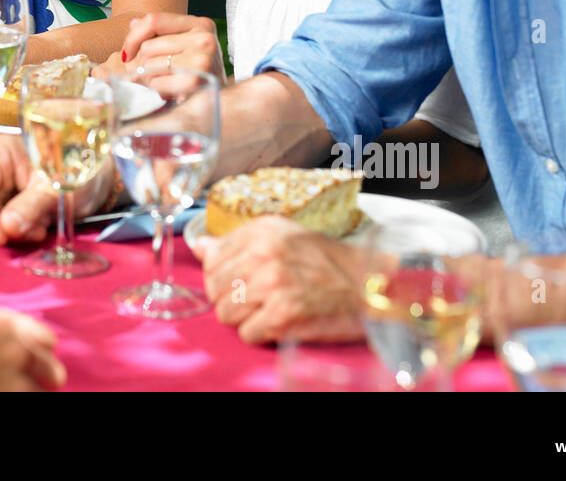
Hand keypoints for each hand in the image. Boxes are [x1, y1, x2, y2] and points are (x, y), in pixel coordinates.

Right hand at [0, 134, 116, 245]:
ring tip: (38, 228)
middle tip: (10, 237)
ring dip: (8, 229)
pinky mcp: (9, 207)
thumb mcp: (57, 186)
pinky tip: (39, 229)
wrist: (99, 179)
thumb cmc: (80, 168)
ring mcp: (1, 189)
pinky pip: (2, 225)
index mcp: (1, 150)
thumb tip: (6, 226)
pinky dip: (18, 232)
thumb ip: (32, 205)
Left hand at [113, 12, 226, 83]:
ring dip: (149, 78)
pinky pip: (157, 81)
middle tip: (153, 76)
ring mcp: (203, 58)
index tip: (127, 53)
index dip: (133, 37)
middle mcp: (204, 37)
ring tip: (164, 84)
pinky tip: (169, 92)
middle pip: (148, 46)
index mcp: (200, 24)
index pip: (153, 19)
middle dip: (142, 64)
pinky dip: (157, 89)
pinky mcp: (197, 79)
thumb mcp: (183, 48)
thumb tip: (132, 23)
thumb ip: (158, 34)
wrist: (225, 104)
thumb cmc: (198, 74)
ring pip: (150, 64)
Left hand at [191, 216, 363, 343]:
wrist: (366, 285)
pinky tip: (280, 322)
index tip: (242, 279)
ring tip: (270, 309)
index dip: (223, 275)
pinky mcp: (282, 317)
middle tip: (259, 298)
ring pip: (225, 313)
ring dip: (245, 317)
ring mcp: (272, 286)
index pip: (211, 260)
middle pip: (214, 289)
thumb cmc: (324, 261)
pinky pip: (246, 334)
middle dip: (232, 298)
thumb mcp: (282, 235)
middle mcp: (263, 255)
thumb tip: (199, 248)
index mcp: (260, 231)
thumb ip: (237, 241)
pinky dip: (261, 334)